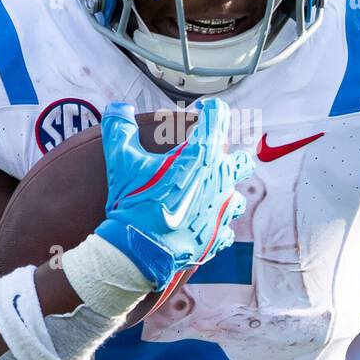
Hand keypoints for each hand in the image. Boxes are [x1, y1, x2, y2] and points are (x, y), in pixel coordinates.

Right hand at [95, 98, 252, 287]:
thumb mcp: (121, 160)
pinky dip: (215, 223)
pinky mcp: (219, 237)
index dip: (209, 108)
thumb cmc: (133, 202)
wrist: (139, 251)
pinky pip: (227, 228)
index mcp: (203, 155)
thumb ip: (120, 128)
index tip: (198, 111)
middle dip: (229, 154)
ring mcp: (223, 211)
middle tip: (208, 157)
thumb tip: (119, 108)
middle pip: (241, 159)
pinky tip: (202, 223)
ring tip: (207, 193)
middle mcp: (222, 180)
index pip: (219, 116)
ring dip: (225, 191)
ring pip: (238, 196)